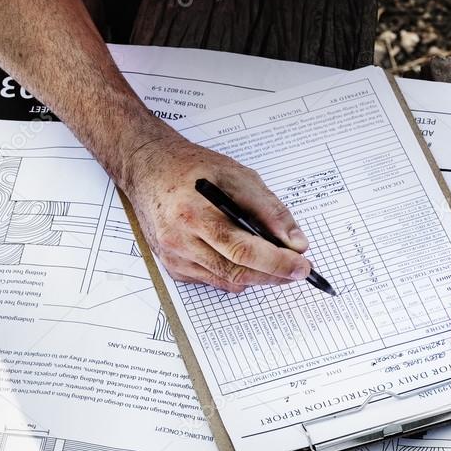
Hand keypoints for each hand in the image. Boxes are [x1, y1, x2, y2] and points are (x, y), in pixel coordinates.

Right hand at [121, 130, 311, 293]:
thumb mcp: (236, 175)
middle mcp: (180, 241)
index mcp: (194, 214)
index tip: (302, 265)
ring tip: (276, 264)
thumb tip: (295, 242)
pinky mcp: (173, 268)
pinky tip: (243, 259)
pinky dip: (234, 274)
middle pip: (236, 272)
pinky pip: (213, 281)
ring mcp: (174, 258)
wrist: (148, 169)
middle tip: (298, 270)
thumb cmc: (190, 168)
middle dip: (273, 275)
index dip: (277, 262)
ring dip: (256, 277)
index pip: (243, 249)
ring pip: (227, 282)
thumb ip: (268, 210)